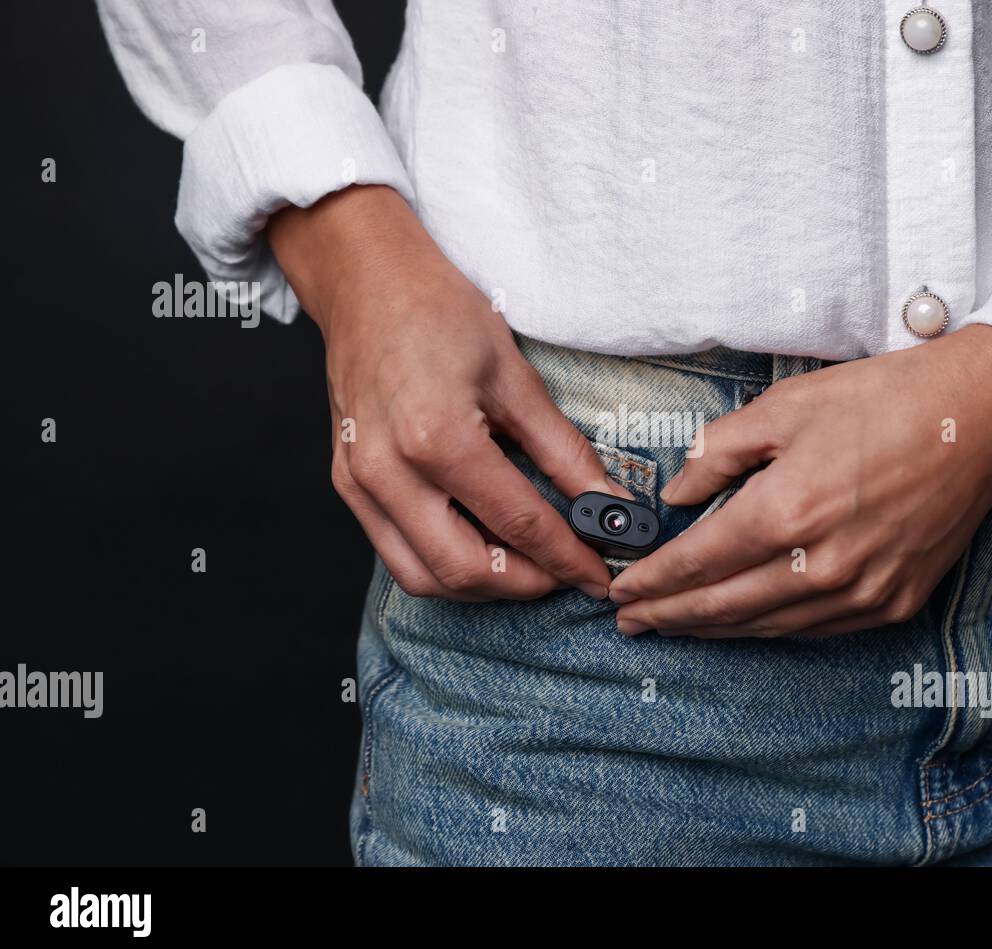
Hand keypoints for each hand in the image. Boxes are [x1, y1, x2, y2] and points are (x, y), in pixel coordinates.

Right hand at [268, 185, 626, 600]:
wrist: (367, 284)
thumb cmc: (438, 314)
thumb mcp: (515, 377)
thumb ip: (563, 451)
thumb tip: (609, 504)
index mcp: (437, 438)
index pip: (518, 523)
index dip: (568, 557)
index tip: (601, 575)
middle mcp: (389, 472)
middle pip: (466, 570)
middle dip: (527, 583)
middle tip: (569, 572)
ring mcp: (360, 484)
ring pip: (425, 576)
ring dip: (484, 585)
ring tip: (530, 566)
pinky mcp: (348, 485)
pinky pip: (397, 554)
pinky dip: (445, 566)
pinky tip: (483, 547)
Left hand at [609, 324, 991, 636]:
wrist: (982, 419)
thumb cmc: (883, 401)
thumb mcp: (785, 406)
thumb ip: (717, 453)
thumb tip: (677, 495)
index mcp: (788, 511)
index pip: (697, 562)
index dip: (653, 581)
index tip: (622, 590)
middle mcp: (822, 564)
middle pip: (723, 606)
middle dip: (669, 617)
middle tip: (631, 623)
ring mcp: (862, 591)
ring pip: (767, 626)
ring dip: (714, 629)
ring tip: (676, 627)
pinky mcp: (894, 602)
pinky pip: (815, 628)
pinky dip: (771, 628)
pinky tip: (746, 622)